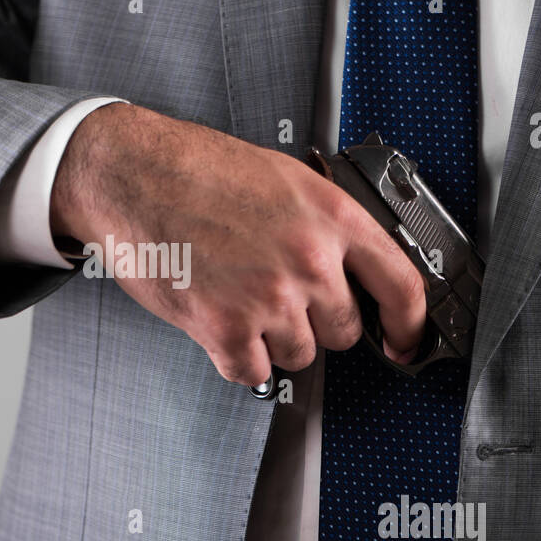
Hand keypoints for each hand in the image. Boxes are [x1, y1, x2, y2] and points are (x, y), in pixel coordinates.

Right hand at [49, 103, 424, 386]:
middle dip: (315, 322)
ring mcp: (268, 298)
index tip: (404, 343)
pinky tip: (218, 321)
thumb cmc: (195, 169)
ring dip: (271, 339)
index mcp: (332, 217)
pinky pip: (251, 372)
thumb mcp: (282, 177)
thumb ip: (323, 224)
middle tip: (278, 297)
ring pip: (297, 354)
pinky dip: (235, 356)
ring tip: (238, 298)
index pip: (402, 285)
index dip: (409, 326)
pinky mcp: (224, 328)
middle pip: (344, 331)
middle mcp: (308, 260)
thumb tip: (345, 265)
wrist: (131, 174)